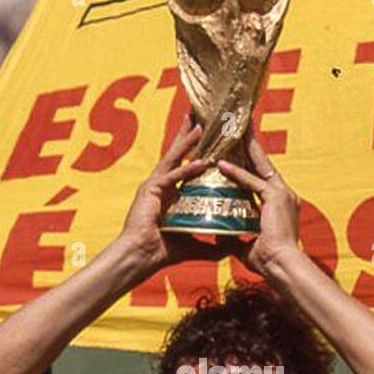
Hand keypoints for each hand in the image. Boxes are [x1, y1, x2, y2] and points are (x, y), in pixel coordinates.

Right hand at [116, 117, 226, 273]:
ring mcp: (154, 185)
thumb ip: (212, 245)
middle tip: (199, 115)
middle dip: (188, 135)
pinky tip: (200, 161)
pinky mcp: (150, 191)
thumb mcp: (194, 245)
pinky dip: (186, 169)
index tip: (209, 137)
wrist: (141, 258)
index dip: (197, 151)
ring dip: (187, 142)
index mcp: (170, 193)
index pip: (186, 166)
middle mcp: (162, 185)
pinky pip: (171, 177)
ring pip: (174, 159)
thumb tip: (231, 248)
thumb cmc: (162, 251)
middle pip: (178, 155)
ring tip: (200, 125)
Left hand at [216, 135, 300, 275]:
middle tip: (239, 128)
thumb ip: (234, 235)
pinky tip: (221, 163)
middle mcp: (285, 195)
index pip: (262, 177)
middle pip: (263, 164)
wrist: (282, 267)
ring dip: (245, 148)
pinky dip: (236, 173)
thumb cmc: (269, 262)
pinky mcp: (277, 197)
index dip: (249, 164)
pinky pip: (252, 181)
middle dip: (250, 146)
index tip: (239, 150)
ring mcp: (283, 194)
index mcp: (281, 205)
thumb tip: (218, 232)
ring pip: (260, 165)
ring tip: (233, 130)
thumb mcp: (246, 244)